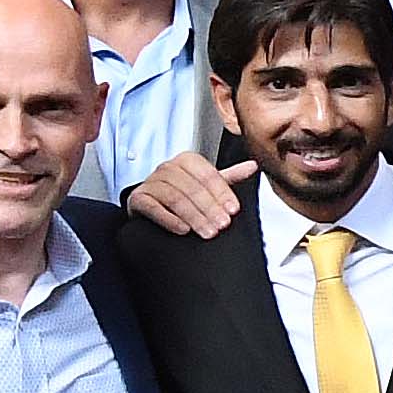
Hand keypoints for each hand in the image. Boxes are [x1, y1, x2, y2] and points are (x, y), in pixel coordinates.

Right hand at [121, 152, 245, 237]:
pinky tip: (182, 229)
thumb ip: (229, 177)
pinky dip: (169, 219)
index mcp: (187, 161)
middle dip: (210, 209)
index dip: (222, 193)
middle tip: (222, 225)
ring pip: (175, 198)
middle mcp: (168, 168)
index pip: (208, 175)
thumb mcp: (206, 184)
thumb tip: (254, 166)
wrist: (149, 204)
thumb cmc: (181, 192)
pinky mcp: (138, 198)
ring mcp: (151, 182)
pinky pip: (153, 207)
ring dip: (193, 217)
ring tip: (207, 232)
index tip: (233, 210)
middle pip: (192, 188)